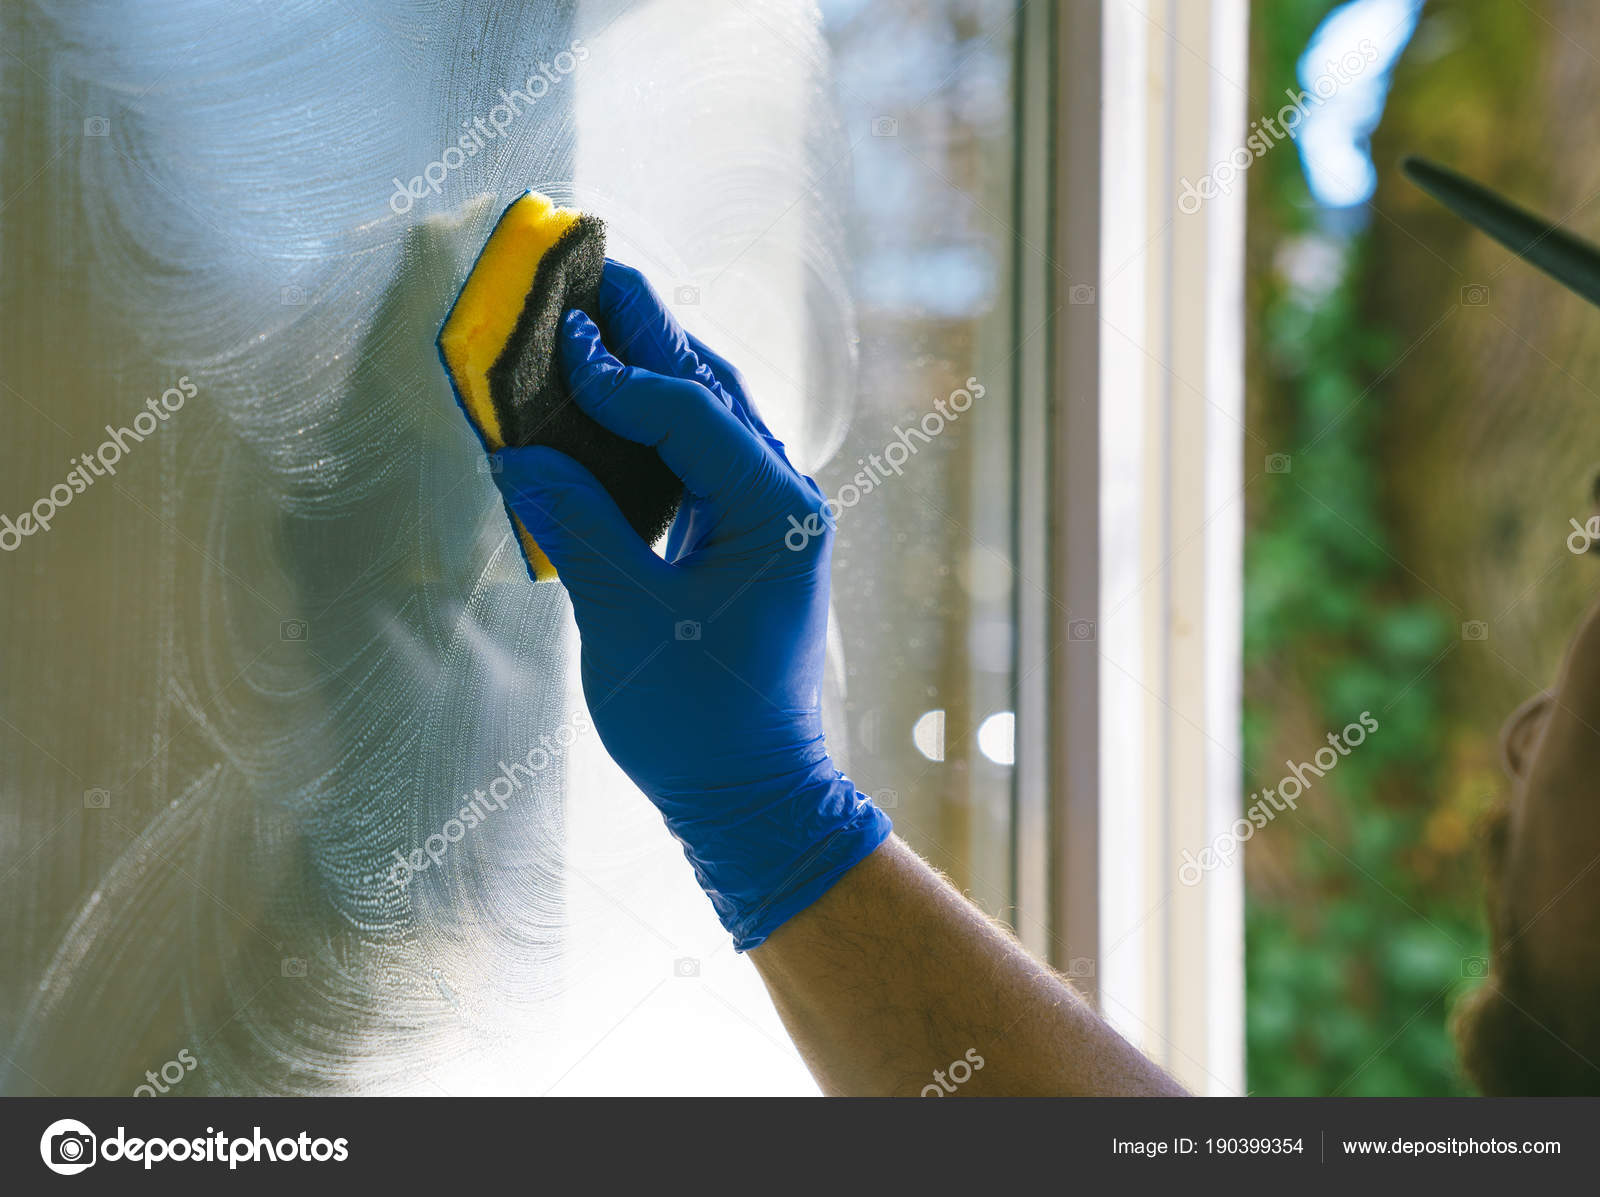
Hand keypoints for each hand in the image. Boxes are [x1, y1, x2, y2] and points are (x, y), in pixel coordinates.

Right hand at [492, 261, 890, 948]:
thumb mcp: (627, 620)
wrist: (758, 798)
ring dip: (661, 373)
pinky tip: (622, 414)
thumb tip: (524, 456)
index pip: (687, 410)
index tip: (558, 338)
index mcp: (773, 510)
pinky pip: (709, 465)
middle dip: (654, 335)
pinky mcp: (755, 546)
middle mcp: (787, 502)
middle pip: (714, 393)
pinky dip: (664, 431)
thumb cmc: (701, 723)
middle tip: (600, 275)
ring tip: (606, 322)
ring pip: (716, 423)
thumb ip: (578, 528)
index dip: (617, 373)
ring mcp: (776, 522)